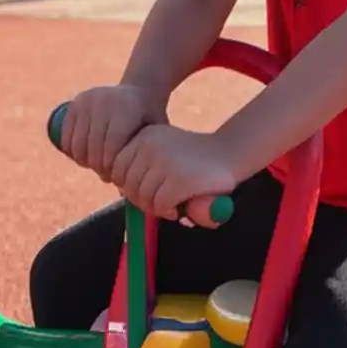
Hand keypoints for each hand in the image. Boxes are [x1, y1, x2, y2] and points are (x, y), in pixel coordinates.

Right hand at [61, 85, 166, 181]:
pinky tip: (83, 156)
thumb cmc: (150, 120)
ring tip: (96, 166)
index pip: (111, 147)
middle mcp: (104, 101)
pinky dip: (71, 150)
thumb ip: (143, 160)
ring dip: (84, 160)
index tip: (116, 177)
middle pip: (93, 147)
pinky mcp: (76, 102)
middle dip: (98, 166)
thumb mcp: (154, 136)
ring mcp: (88, 100)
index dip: (111, 168)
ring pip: (77, 143)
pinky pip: (66, 135)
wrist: (140, 89)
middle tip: (106, 175)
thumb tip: (123, 195)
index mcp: (126, 109)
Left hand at [110, 125, 236, 220]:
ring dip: (154, 207)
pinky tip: (176, 209)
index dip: (127, 185)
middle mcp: (150, 145)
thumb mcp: (163, 151)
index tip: (144, 191)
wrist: (229, 154)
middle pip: (127, 184)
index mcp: (144, 136)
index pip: (117, 167)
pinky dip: (166, 212)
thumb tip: (120, 189)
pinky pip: (160, 204)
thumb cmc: (193, 160)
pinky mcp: (179, 180)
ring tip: (169, 205)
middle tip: (157, 203)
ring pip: (142, 196)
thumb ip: (142, 165)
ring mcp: (164, 162)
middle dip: (140, 199)